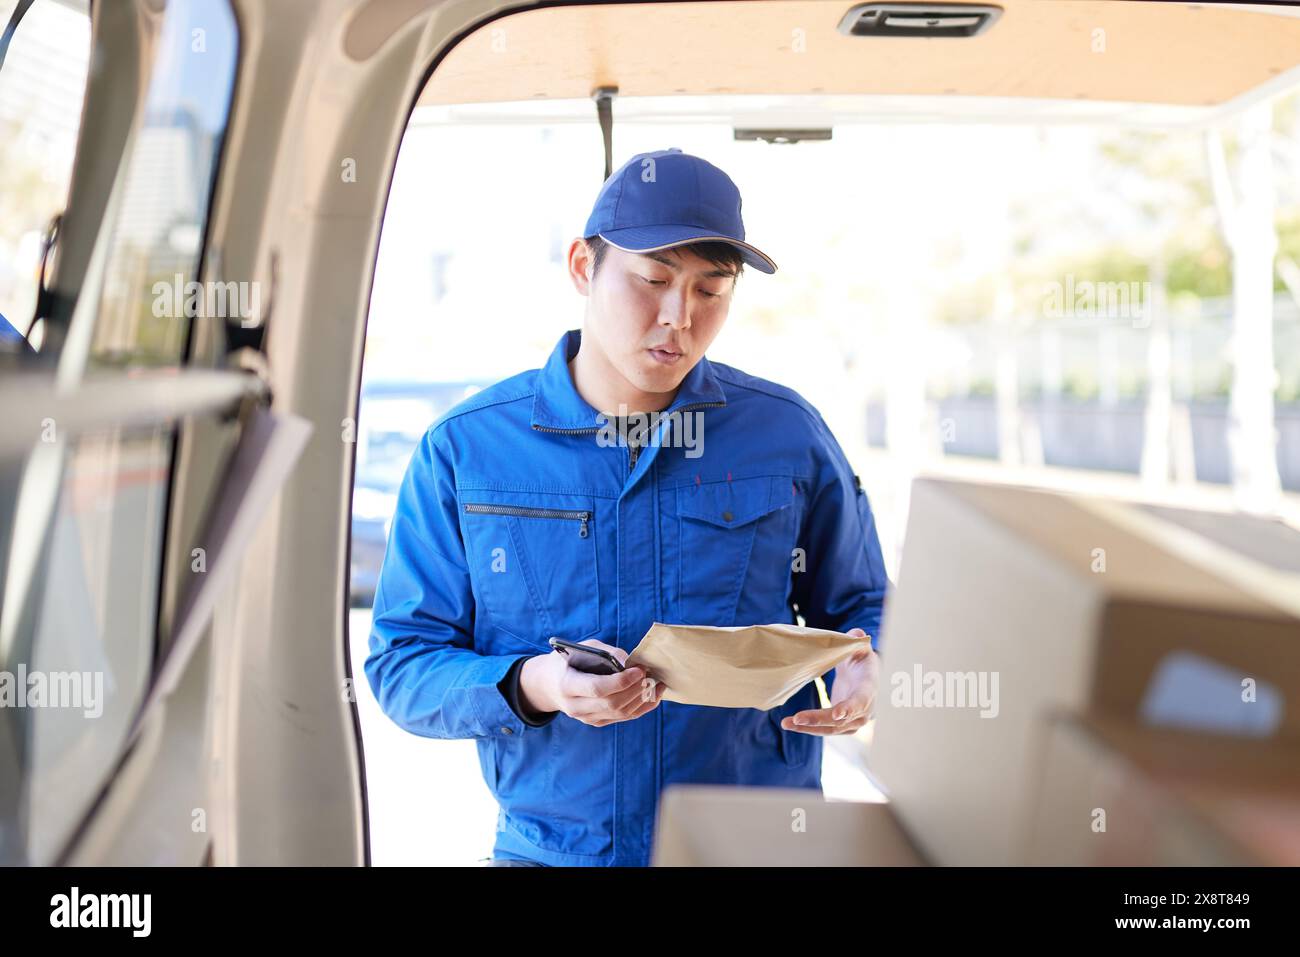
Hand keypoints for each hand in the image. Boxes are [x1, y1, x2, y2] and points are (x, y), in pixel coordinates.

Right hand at [519, 639, 664, 727]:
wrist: (548, 685)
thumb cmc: (567, 661)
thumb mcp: (581, 648)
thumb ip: (605, 653)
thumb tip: (631, 661)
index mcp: (567, 685)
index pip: (597, 688)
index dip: (621, 681)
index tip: (639, 670)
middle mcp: (574, 706)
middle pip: (611, 703)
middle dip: (635, 689)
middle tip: (649, 673)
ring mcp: (585, 718)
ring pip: (620, 713)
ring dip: (642, 698)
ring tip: (655, 682)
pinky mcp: (596, 722)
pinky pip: (623, 717)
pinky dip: (642, 706)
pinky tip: (653, 694)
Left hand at [780, 628, 877, 735]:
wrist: (863, 678)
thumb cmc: (861, 661)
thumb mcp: (861, 649)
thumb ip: (858, 642)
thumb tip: (857, 634)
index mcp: (868, 690)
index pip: (860, 701)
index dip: (849, 709)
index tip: (836, 714)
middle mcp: (863, 711)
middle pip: (840, 720)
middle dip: (818, 720)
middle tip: (797, 718)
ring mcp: (852, 721)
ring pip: (830, 729)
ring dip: (808, 727)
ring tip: (786, 723)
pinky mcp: (840, 726)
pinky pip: (824, 730)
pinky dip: (807, 728)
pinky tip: (790, 724)